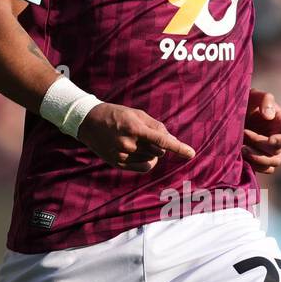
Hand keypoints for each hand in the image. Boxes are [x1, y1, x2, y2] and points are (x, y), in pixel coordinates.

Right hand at [78, 103, 194, 172]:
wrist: (88, 122)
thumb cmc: (117, 114)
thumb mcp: (137, 114)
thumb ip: (157, 126)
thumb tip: (173, 140)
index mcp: (134, 128)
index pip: (161, 140)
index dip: (178, 147)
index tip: (191, 153)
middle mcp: (128, 144)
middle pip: (158, 151)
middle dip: (159, 145)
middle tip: (146, 135)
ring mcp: (122, 155)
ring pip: (152, 160)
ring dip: (152, 153)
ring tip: (138, 142)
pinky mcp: (118, 163)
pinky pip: (143, 168)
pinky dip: (147, 162)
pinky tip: (139, 153)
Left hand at [242, 89, 280, 174]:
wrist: (231, 113)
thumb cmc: (247, 101)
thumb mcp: (255, 95)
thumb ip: (265, 99)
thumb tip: (268, 116)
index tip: (270, 139)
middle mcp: (280, 139)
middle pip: (278, 151)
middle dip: (260, 144)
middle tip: (244, 133)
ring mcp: (270, 151)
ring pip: (272, 164)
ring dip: (256, 158)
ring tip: (241, 148)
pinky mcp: (260, 159)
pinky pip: (263, 170)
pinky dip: (254, 166)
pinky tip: (241, 155)